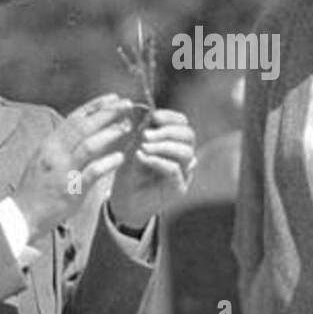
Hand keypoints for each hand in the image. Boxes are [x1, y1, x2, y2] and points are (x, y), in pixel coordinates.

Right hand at [15, 94, 134, 242]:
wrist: (23, 215)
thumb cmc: (35, 187)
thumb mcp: (44, 158)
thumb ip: (63, 144)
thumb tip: (83, 128)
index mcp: (49, 144)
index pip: (75, 118)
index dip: (96, 106)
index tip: (113, 98)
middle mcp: (55, 153)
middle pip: (84, 126)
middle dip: (107, 113)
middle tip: (126, 105)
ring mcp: (63, 171)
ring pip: (89, 145)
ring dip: (110, 133)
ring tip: (126, 126)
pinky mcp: (72, 189)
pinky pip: (93, 172)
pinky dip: (108, 163)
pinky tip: (120, 157)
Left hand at [108, 108, 195, 228]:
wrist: (124, 201)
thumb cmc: (130, 172)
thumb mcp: (134, 147)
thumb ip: (143, 132)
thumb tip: (149, 112)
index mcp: (174, 142)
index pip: (182, 124)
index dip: (171, 117)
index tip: (154, 115)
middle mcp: (182, 156)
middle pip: (189, 135)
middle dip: (167, 131)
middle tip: (145, 134)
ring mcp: (183, 173)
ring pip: (186, 152)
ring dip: (163, 146)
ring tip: (143, 147)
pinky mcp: (178, 188)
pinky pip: (175, 170)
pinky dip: (158, 161)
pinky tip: (143, 157)